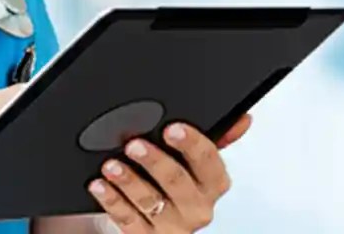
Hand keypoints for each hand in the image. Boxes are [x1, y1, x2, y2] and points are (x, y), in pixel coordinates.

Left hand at [86, 114, 252, 232]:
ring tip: (111, 165)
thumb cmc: (176, 187)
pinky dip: (112, 200)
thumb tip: (243, 119)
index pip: (209, 162)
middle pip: (178, 181)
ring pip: (150, 201)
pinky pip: (128, 219)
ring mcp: (173, 225)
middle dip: (155, 161)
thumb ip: (215, 138)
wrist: (157, 225)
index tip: (172, 129)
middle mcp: (197, 207)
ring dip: (129, 180)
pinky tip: (100, 185)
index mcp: (212, 184)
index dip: (191, 144)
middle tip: (134, 145)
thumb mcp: (195, 162)